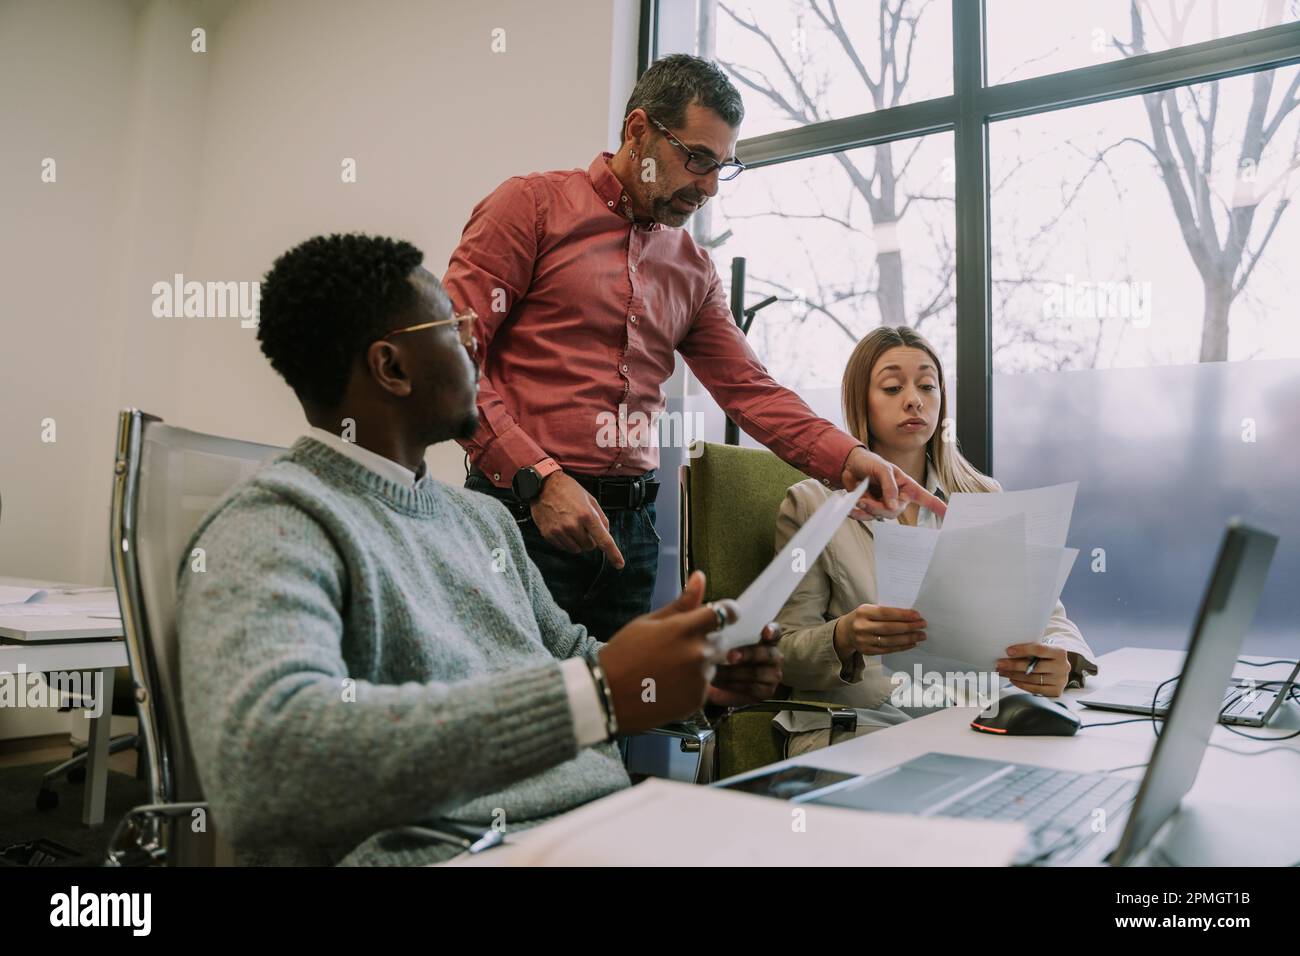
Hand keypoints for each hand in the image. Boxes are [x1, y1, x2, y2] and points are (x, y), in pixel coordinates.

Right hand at [530, 472, 624, 568]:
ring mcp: (560, 531)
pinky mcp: (549, 535)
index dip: (613, 554)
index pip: (604, 540)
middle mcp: (573, 525)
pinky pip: (564, 548)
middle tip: (584, 526)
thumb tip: (606, 534)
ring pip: (577, 549)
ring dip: (578, 542)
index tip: (619, 564)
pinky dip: (567, 542)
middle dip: (591, 539)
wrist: (543, 485)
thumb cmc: (568, 489)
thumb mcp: (590, 499)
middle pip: (590, 547)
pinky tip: (563, 528)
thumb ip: (601, 517)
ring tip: (572, 525)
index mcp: (587, 515)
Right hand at [598, 571, 735, 733]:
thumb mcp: (648, 622)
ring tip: (668, 669)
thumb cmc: (623, 654)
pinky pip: (704, 686)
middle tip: (675, 648)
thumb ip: (681, 603)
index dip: (727, 612)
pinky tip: (668, 685)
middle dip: (705, 640)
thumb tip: (700, 577)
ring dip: (698, 663)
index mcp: (685, 629)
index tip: (723, 614)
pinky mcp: (698, 700)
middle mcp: (698, 653)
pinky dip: (692, 684)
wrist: (607, 695)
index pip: (726, 614)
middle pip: (720, 640)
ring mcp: (699, 679)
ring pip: (712, 664)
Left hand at [708, 622, 782, 707]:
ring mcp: (773, 674)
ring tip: (714, 672)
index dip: (772, 631)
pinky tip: (717, 684)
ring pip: (756, 673)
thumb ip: (723, 633)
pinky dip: (732, 687)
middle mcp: (773, 655)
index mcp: (765, 638)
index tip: (766, 632)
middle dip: (747, 654)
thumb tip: (712, 626)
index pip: (774, 632)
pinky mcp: (767, 691)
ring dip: (732, 673)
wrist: (717, 682)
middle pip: (765, 653)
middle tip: (730, 656)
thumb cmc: (720, 655)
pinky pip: (751, 689)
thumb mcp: (721, 642)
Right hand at [833, 604, 926, 660]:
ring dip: (908, 638)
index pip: (886, 613)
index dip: (903, 615)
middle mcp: (861, 627)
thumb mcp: (870, 608)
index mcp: (863, 612)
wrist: (846, 631)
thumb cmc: (864, 617)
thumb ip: (886, 611)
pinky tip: (911, 643)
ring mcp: (863, 641)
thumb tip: (911, 616)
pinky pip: (888, 650)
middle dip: (909, 627)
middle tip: (923, 625)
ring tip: (921, 635)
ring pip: (890, 641)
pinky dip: (901, 647)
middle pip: (889, 628)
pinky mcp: (867, 651)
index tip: (917, 615)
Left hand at [840, 446, 947, 520]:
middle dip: (879, 508)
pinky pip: (867, 517)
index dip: (938, 507)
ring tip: (858, 501)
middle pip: (895, 512)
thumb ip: (890, 486)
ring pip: (880, 516)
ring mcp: (883, 503)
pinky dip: (858, 514)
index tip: (949, 515)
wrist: (850, 464)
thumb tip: (893, 506)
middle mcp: (898, 497)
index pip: (925, 498)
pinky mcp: (870, 507)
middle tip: (865, 501)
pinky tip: (852, 509)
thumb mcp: (883, 469)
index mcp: (906, 486)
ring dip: (867, 511)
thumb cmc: (871, 462)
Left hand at [997, 642, 1069, 696]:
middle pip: (1034, 667)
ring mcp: (1060, 681)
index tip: (1008, 651)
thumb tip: (1009, 652)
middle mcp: (1063, 667)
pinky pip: (1035, 689)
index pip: (1040, 650)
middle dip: (1014, 665)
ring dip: (1014, 675)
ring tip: (1002, 671)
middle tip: (999, 664)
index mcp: (1060, 652)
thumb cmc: (1047, 657)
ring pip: (1032, 679)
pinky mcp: (1056, 691)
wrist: (1060, 669)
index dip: (1023, 650)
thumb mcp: (1044, 649)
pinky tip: (1012, 679)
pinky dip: (1021, 684)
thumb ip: (1031, 649)